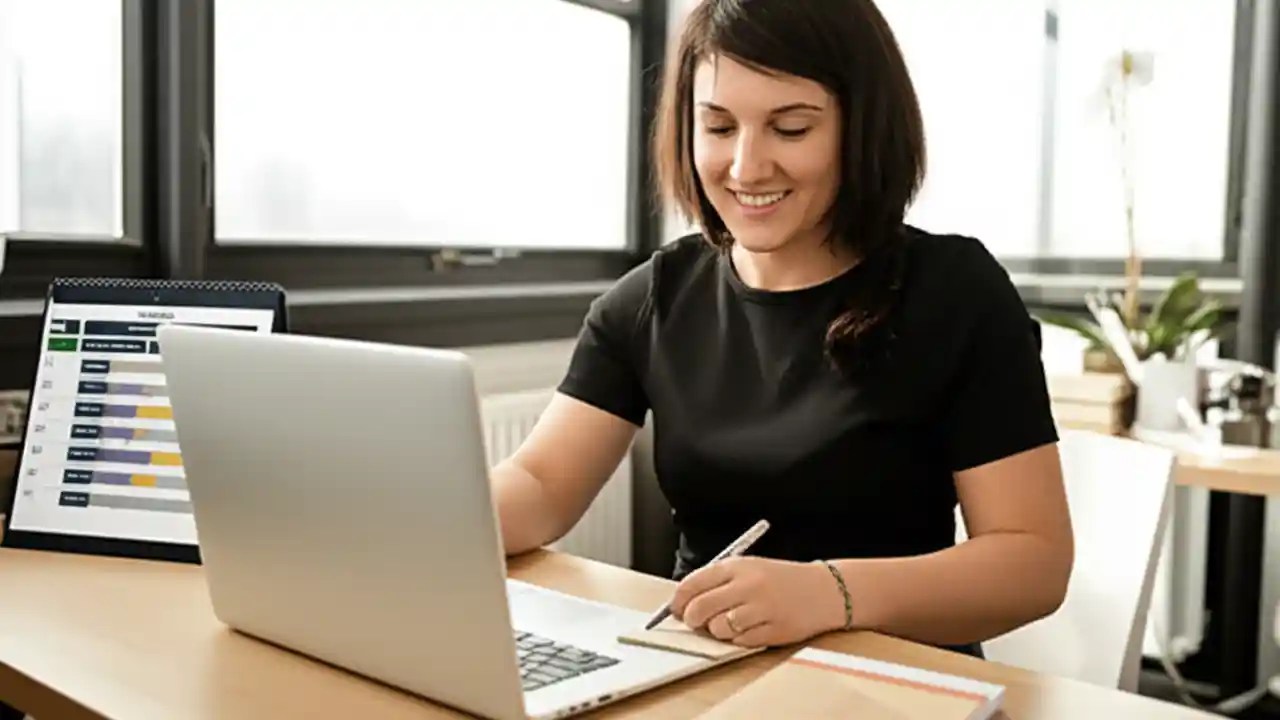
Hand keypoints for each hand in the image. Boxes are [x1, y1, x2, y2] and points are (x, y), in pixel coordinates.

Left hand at [670, 557, 845, 646]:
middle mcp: (748, 585)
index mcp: (737, 566)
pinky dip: (739, 640)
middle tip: (697, 622)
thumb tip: (684, 603)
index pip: (693, 584)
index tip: (676, 609)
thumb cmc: (780, 580)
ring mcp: (761, 608)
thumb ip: (718, 582)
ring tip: (732, 623)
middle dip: (693, 619)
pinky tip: (750, 629)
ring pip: (718, 628)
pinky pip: (740, 642)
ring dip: (718, 631)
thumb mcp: (748, 569)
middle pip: (700, 609)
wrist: (824, 589)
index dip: (679, 601)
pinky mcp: (773, 630)